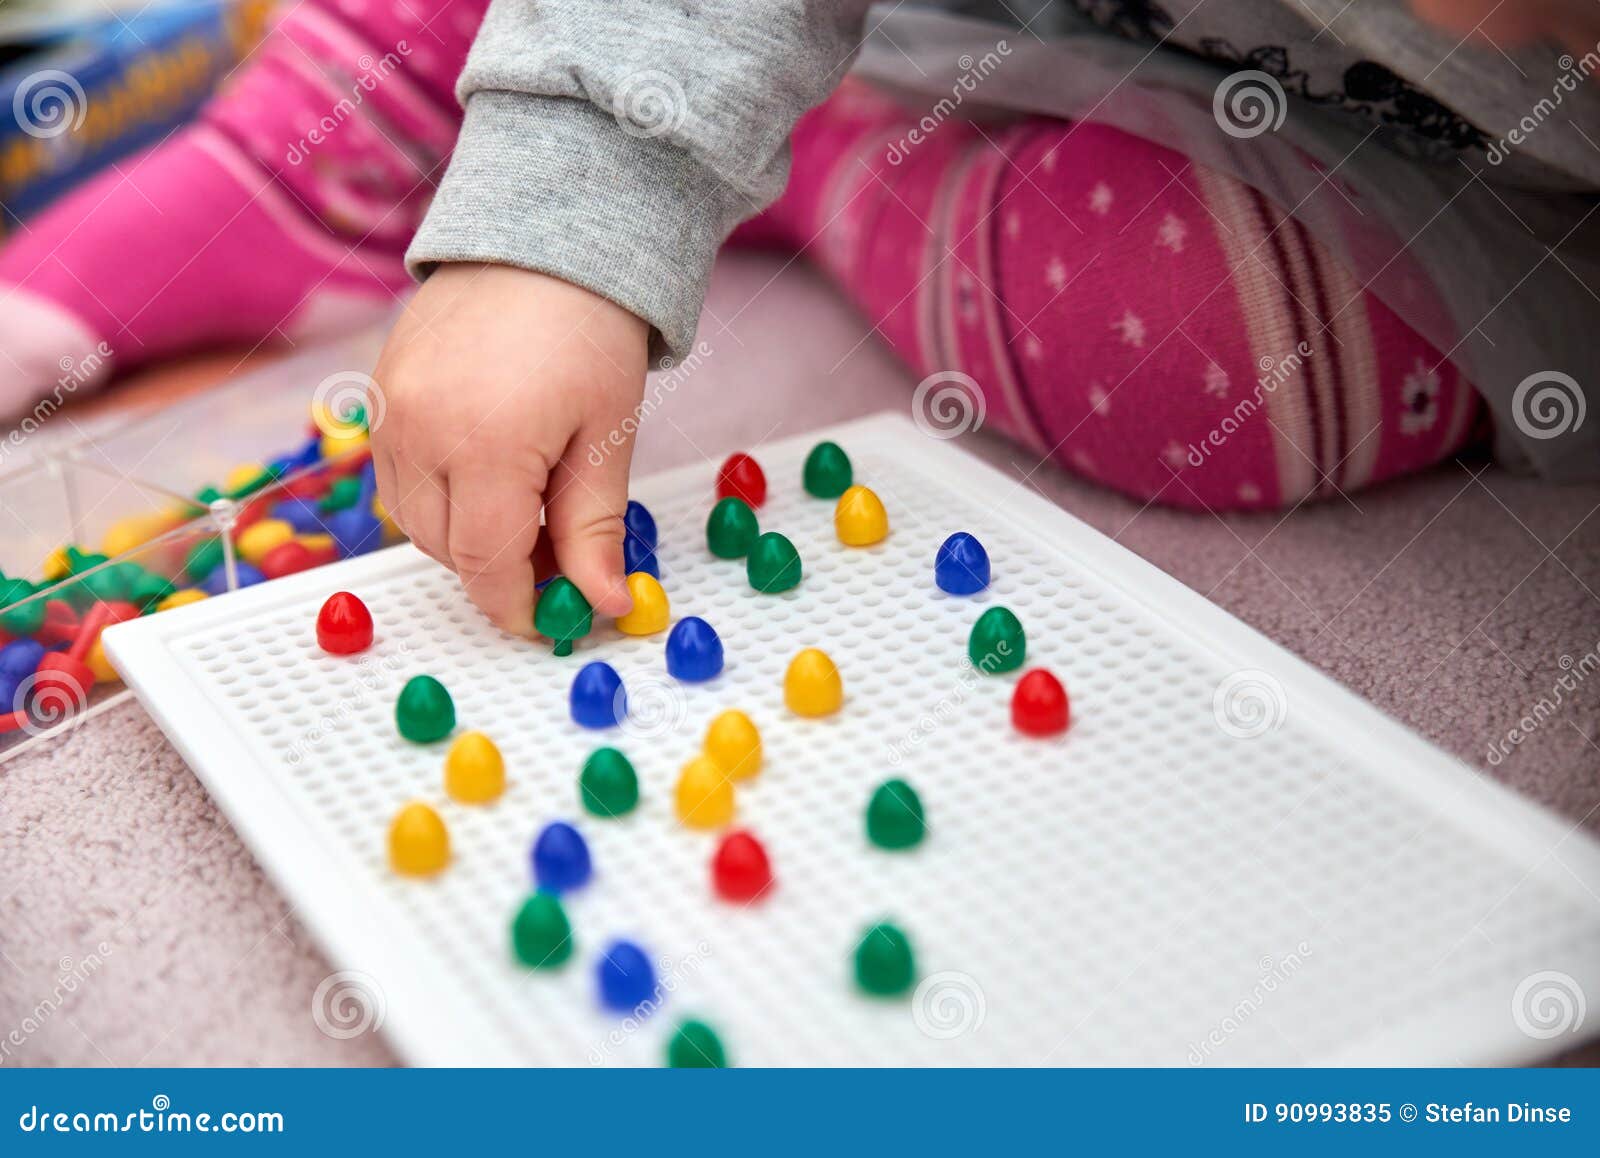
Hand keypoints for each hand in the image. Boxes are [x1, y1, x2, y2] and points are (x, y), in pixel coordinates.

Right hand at [370, 263, 646, 634]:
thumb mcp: (607, 436)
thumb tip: (604, 605)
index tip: (555, 620)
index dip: (519, 606)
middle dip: (500, 571)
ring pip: (414, 521)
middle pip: (447, 550)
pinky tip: (491, 476)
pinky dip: (439, 497)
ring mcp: (388, 413)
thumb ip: (595, 529)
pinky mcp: (377, 396)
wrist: (542, 239)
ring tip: (530, 512)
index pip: (486, 566)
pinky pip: (398, 478)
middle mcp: (420, 432)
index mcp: (484, 446)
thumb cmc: (588, 330)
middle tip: (559, 564)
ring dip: (466, 536)